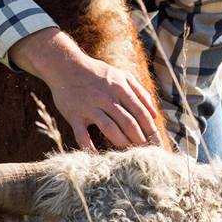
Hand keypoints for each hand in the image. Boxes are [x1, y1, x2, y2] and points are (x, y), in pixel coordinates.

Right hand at [9, 28, 161, 150]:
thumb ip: (140, 92)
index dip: (150, 130)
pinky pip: (82, 135)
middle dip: (139, 140)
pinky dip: (89, 147)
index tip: (155, 143)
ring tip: (128, 153)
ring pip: (110, 128)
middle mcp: (106, 97)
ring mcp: (89, 107)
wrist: (65, 66)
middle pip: (128, 122)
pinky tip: (97, 156)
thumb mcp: (121, 75)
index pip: (140, 112)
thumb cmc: (97, 73)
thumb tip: (154, 115)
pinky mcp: (74, 115)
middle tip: (144, 152)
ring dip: (121, 143)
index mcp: (120, 88)